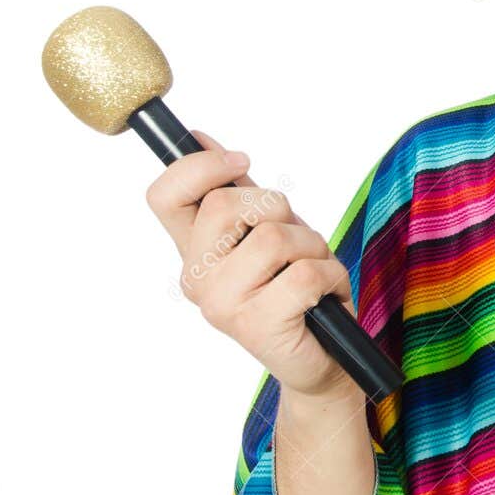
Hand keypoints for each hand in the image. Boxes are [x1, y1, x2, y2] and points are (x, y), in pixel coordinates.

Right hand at [145, 129, 359, 401]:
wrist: (321, 357)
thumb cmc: (296, 289)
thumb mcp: (267, 230)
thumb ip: (235, 191)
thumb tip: (198, 138)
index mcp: (193, 251)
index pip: (165, 196)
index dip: (199, 167)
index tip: (239, 161)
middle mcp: (197, 278)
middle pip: (228, 204)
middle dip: (279, 210)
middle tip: (294, 243)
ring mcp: (221, 304)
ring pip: (274, 237)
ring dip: (312, 247)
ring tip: (312, 273)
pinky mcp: (255, 326)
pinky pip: (304, 274)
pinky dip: (330, 276)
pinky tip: (323, 297)